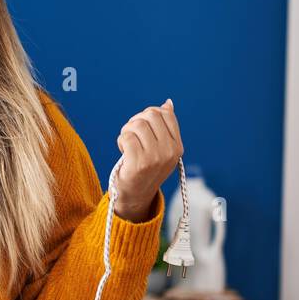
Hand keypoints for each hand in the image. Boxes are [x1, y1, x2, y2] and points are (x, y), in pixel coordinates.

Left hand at [112, 99, 183, 221]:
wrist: (136, 196)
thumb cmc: (145, 169)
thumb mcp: (161, 149)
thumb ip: (165, 127)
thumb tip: (168, 103)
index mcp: (177, 146)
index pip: (165, 113)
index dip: (149, 116)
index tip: (144, 128)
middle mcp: (170, 152)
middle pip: (150, 115)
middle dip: (136, 121)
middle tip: (132, 136)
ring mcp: (156, 158)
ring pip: (137, 124)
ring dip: (127, 132)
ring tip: (128, 145)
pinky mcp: (139, 163)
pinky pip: (126, 137)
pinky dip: (121, 141)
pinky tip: (124, 152)